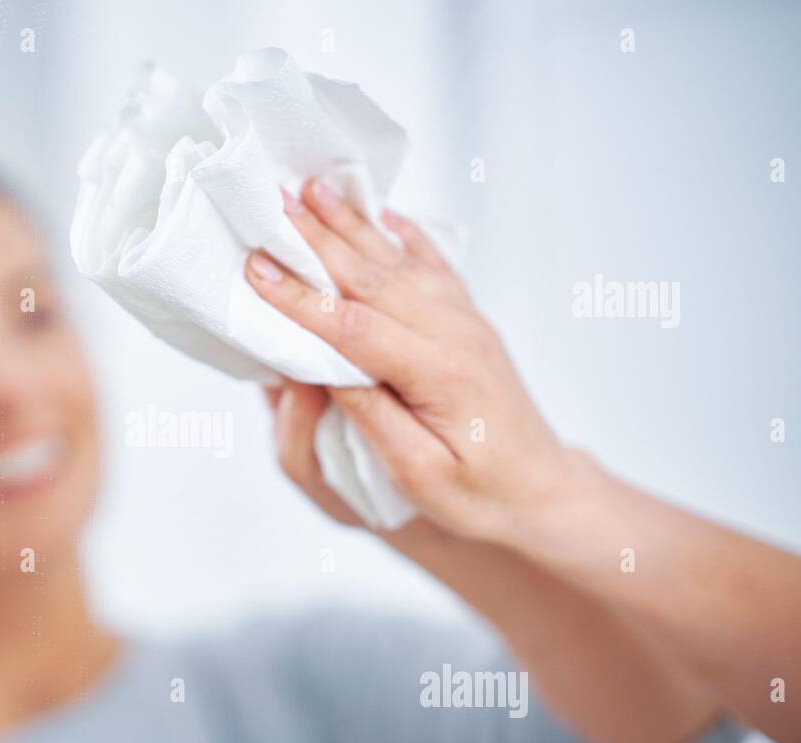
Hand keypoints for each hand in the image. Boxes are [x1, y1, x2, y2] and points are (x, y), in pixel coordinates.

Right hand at [249, 179, 575, 545]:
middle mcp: (456, 335)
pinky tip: (381, 211)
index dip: (301, 298)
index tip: (257, 270)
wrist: (543, 493)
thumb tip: (324, 370)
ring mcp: (466, 322)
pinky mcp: (469, 321)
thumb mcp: (420, 475)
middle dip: (317, 240)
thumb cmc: (480, 497)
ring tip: (313, 188)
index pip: (355, 328)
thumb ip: (373, 418)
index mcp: (441, 376)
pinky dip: (402, 233)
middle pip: (373, 278)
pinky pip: (431, 264)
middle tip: (272, 205)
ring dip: (352, 224)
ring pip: (398, 262)